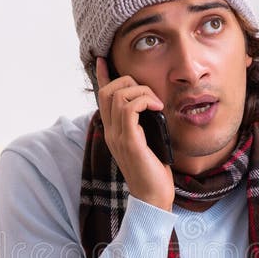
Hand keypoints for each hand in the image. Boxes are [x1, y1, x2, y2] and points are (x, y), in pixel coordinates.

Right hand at [95, 57, 174, 211]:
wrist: (153, 197)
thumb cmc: (154, 171)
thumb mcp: (148, 142)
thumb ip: (144, 125)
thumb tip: (153, 107)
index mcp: (113, 131)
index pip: (102, 98)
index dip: (102, 77)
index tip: (104, 60)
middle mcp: (111, 132)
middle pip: (108, 91)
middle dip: (129, 82)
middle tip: (149, 95)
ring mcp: (118, 136)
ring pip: (117, 95)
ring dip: (140, 91)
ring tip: (156, 103)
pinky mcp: (129, 141)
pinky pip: (128, 109)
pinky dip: (144, 101)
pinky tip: (156, 108)